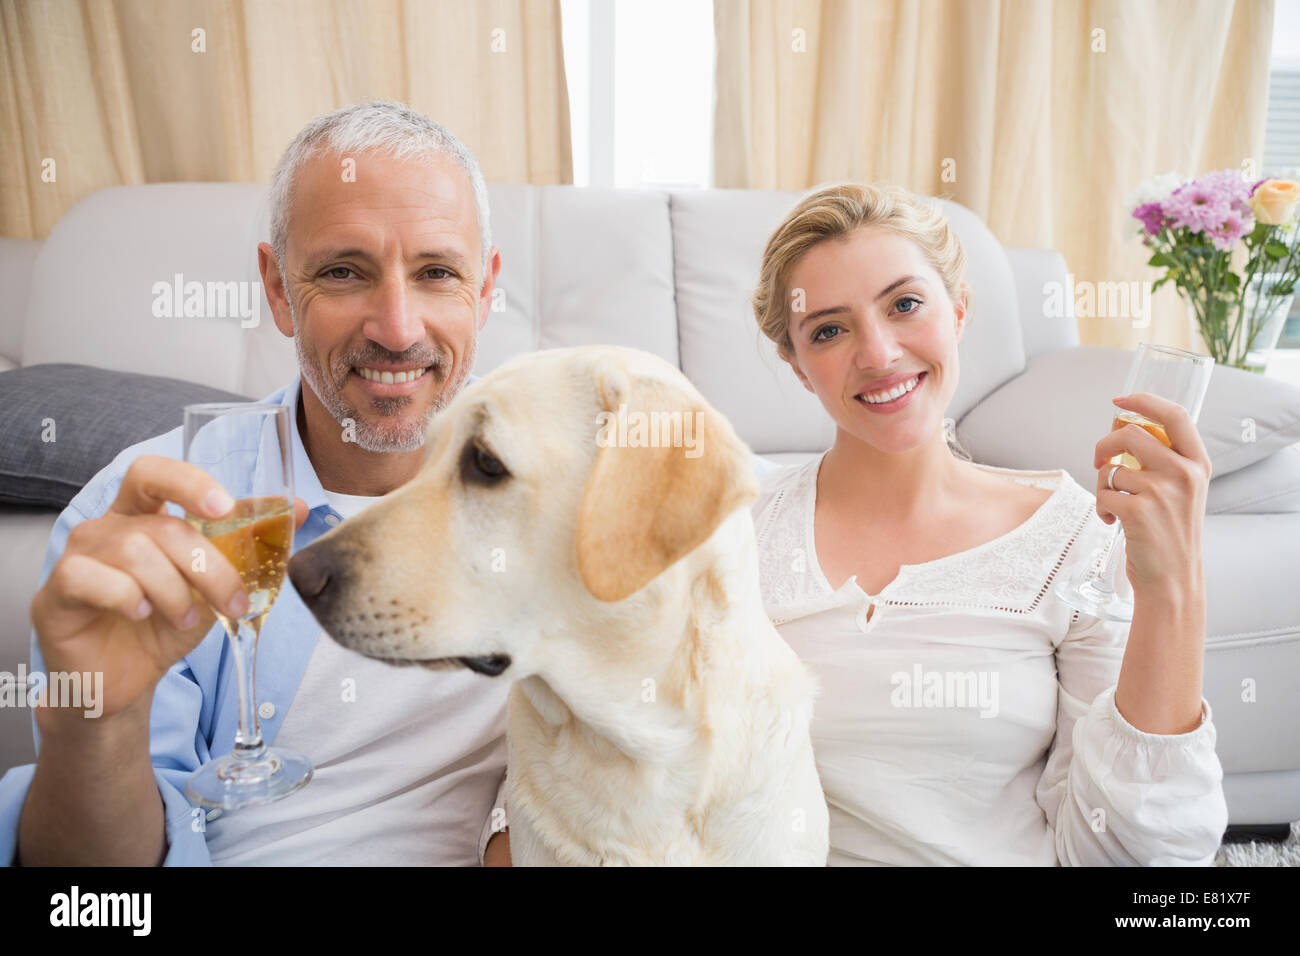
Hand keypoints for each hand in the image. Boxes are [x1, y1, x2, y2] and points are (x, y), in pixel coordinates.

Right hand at [29, 455, 309, 728]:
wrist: (127, 679)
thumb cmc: (166, 623)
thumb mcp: (214, 581)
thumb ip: (249, 543)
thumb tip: (298, 507)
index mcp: (141, 514)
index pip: (154, 472)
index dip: (189, 482)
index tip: (224, 508)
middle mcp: (106, 527)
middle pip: (162, 525)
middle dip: (208, 566)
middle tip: (231, 601)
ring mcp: (78, 556)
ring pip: (136, 553)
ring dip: (176, 593)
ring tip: (185, 618)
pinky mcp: (57, 593)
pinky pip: (96, 580)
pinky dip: (130, 600)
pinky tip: (142, 616)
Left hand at [1092, 393, 1211, 597]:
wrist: (1173, 578)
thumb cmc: (1171, 533)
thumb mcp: (1183, 491)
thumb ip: (1166, 461)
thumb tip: (1125, 431)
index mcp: (1198, 463)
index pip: (1175, 415)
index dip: (1145, 401)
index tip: (1120, 400)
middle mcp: (1184, 473)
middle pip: (1131, 434)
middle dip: (1105, 445)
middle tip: (1098, 461)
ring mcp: (1161, 491)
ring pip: (1111, 469)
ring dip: (1102, 486)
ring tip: (1114, 506)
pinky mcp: (1138, 511)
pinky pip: (1102, 494)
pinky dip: (1100, 508)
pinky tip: (1111, 522)